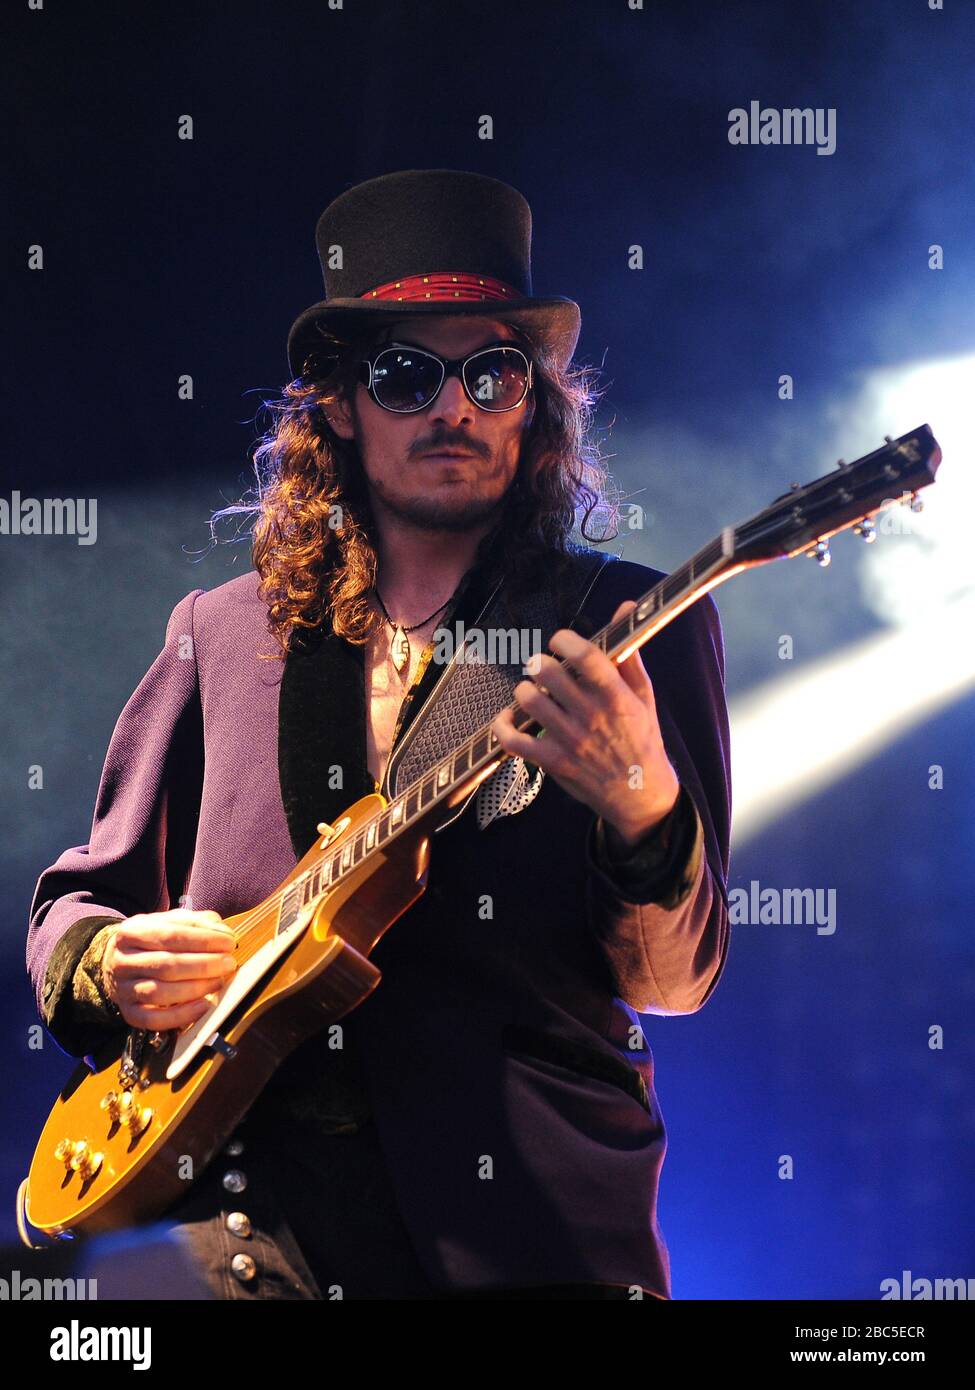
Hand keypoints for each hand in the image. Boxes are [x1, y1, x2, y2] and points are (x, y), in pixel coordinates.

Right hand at [102, 909, 236, 1031]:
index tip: (229, 943)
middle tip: (229, 963)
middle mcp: (122, 961)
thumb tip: (223, 933)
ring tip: (219, 981)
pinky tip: (204, 1006)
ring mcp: (123, 989)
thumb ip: (197, 923)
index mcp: (131, 931)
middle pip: (166, 965)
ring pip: (160, 993)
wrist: (118, 962)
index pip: (170, 935)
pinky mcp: (129, 1012)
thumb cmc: (154, 941)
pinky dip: (181, 1015)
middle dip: (203, 965)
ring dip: (196, 988)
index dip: (203, 940)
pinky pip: (153, 1020)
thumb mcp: (170, 922)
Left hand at [490, 599, 679, 846]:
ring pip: (528, 701)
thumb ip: (628, 653)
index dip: (565, 640)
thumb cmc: (642, 738)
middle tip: (542, 668)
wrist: (641, 795)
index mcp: (615, 696)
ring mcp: (570, 740)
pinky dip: (503, 727)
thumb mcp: (643, 695)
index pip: (586, 656)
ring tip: (531, 693)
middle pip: (548, 673)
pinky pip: (514, 741)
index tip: (560, 639)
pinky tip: (508, 718)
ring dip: (524, 691)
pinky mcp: (553, 761)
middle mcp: (591, 716)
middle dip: (539, 663)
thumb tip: (626, 607)